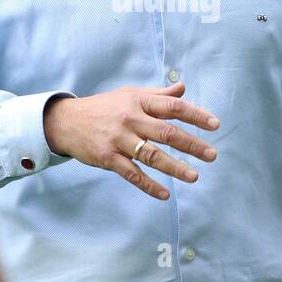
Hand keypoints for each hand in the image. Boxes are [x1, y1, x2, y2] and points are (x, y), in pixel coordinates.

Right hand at [43, 81, 219, 199]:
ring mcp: (119, 139)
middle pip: (166, 132)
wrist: (67, 121)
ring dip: (175, 167)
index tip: (215, 124)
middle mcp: (130, 119)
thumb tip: (184, 88)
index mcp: (138, 102)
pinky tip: (165, 193)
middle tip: (212, 154)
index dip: (195, 115)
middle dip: (191, 144)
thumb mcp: (130, 95)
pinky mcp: (108, 158)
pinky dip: (149, 185)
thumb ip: (158, 95)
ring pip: (152, 155)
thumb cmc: (104, 107)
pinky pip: (132, 174)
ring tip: (194, 177)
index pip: (173, 107)